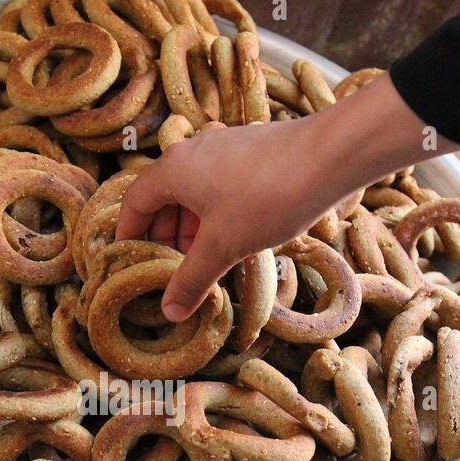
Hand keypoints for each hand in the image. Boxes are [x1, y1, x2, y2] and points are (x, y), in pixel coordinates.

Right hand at [115, 74, 457, 320]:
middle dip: (166, 238)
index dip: (130, 236)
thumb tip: (170, 311)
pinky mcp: (250, 152)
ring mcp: (222, 149)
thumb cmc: (267, 197)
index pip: (135, 204)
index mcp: (173, 170)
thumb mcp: (223, 247)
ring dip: (194, 229)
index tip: (131, 262)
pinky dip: (217, 214)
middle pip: (164, 199)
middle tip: (174, 272)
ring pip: (195, 194)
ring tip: (207, 262)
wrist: (329, 157)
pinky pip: (220, 186)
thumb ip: (192, 279)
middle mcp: (192, 153)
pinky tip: (236, 238)